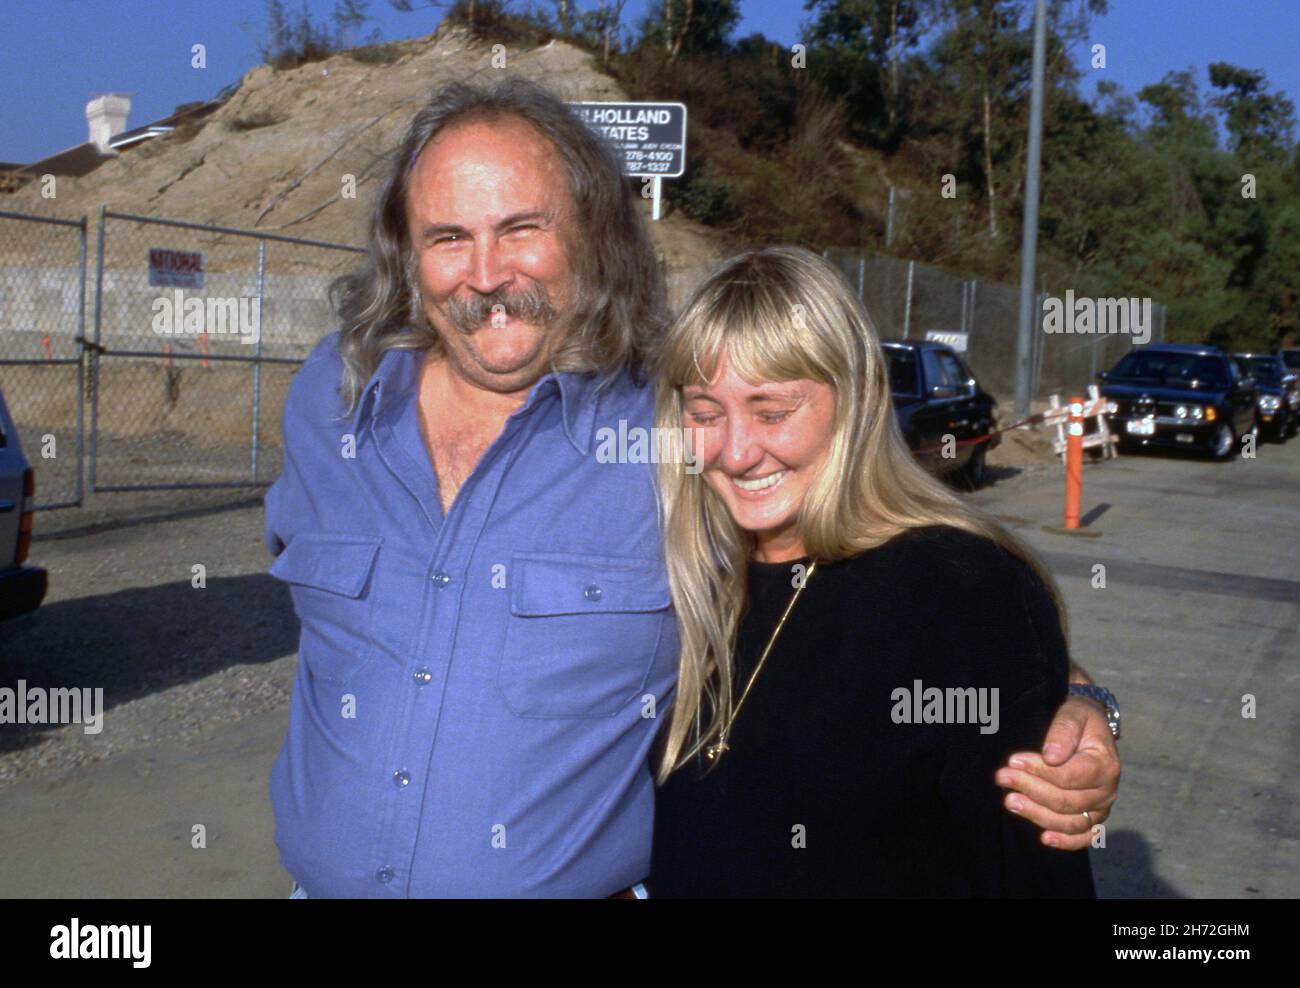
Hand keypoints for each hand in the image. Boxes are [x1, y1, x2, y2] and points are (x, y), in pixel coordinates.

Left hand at [995, 695, 1119, 849]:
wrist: (1091, 729)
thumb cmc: (1080, 720)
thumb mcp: (1073, 715)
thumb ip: (1062, 732)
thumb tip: (1051, 757)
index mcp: (1105, 766)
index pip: (1069, 777)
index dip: (1039, 771)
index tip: (1013, 760)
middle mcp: (1107, 791)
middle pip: (1066, 801)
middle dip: (1030, 789)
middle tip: (1002, 777)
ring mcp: (1101, 808)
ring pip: (1070, 822)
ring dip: (1037, 815)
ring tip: (1010, 801)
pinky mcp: (1093, 818)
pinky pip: (1083, 837)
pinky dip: (1066, 841)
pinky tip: (1044, 838)